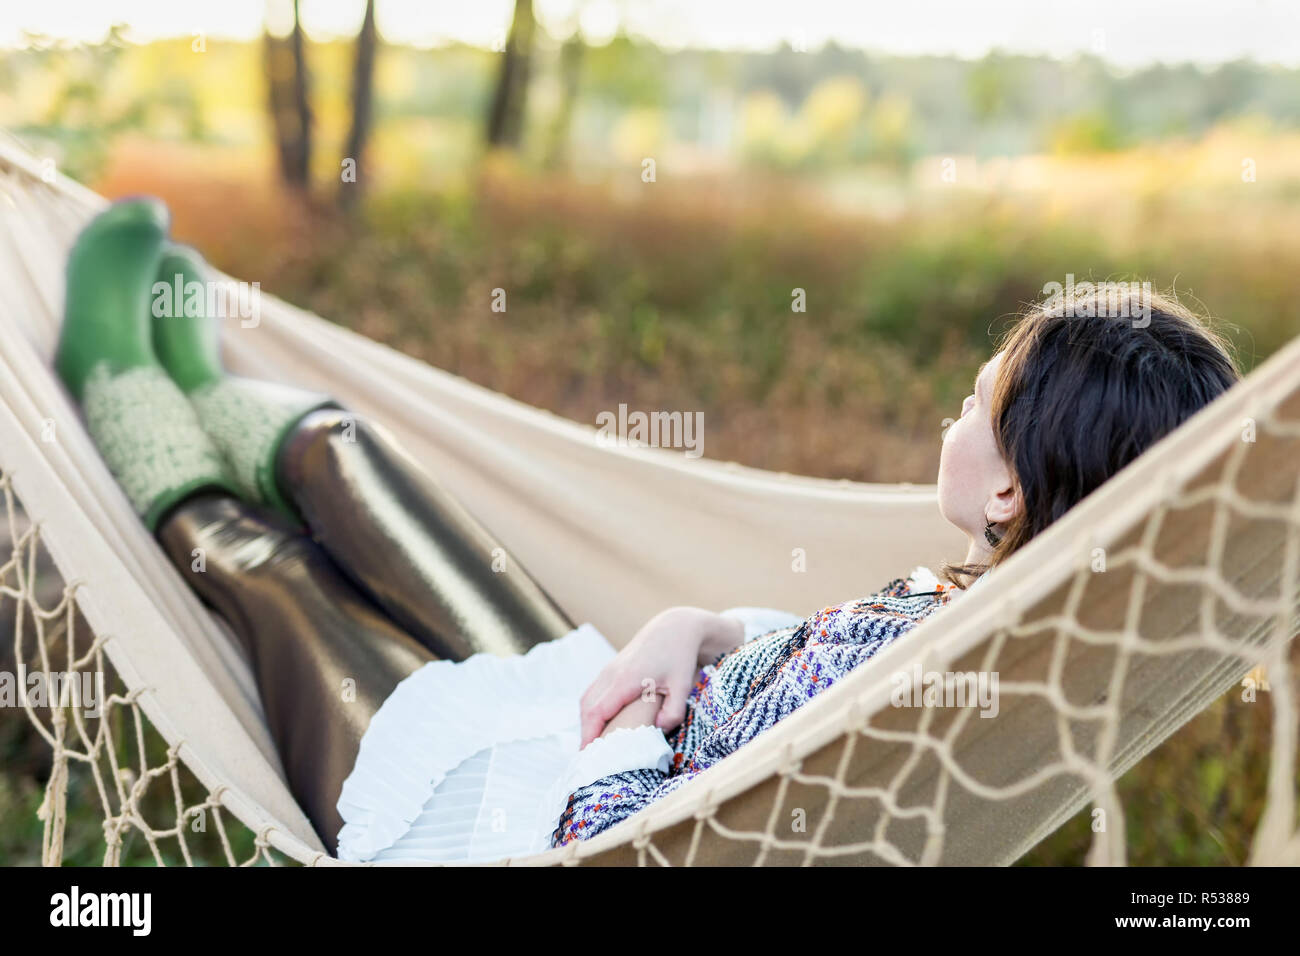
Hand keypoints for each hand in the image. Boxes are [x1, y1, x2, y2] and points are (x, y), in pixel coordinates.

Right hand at [578, 606, 742, 747]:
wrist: (673, 628)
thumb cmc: (679, 658)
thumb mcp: (683, 686)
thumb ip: (673, 712)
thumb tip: (658, 730)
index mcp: (625, 680)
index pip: (597, 712)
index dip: (589, 734)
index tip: (587, 755)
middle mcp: (611, 674)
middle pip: (587, 708)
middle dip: (585, 733)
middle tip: (589, 759)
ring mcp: (609, 669)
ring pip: (587, 699)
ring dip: (587, 722)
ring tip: (593, 745)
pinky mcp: (611, 669)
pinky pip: (593, 692)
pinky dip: (591, 710)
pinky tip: (600, 724)